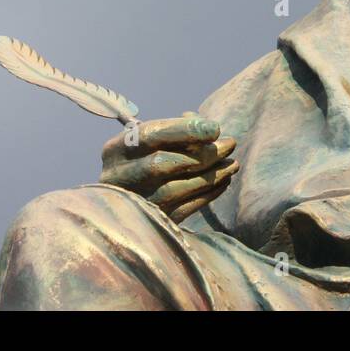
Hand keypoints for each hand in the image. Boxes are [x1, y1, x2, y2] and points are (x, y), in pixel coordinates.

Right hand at [99, 111, 237, 222]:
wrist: (122, 204)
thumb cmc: (144, 160)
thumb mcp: (150, 141)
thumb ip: (177, 130)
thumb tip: (210, 131)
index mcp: (116, 149)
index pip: (150, 135)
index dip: (185, 130)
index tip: (215, 128)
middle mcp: (118, 177)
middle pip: (161, 164)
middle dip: (201, 154)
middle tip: (229, 144)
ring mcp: (132, 202)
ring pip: (174, 190)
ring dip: (210, 175)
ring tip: (233, 163)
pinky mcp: (149, 222)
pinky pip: (182, 209)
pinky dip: (208, 194)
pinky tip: (225, 181)